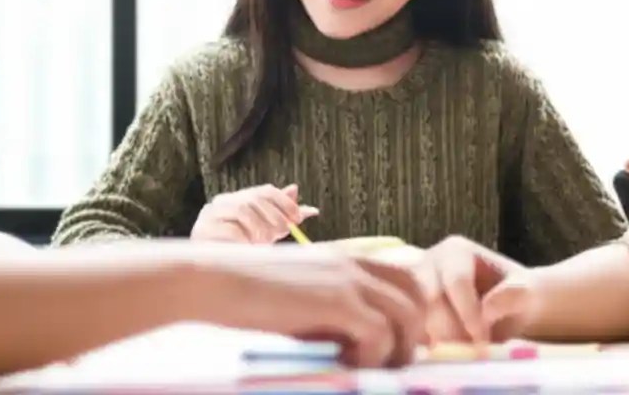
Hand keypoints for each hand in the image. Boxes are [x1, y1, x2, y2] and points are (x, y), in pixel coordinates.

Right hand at [191, 184, 318, 243]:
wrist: (214, 271)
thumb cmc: (243, 248)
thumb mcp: (268, 230)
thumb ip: (281, 214)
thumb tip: (303, 199)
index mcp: (239, 198)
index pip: (265, 191)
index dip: (284, 203)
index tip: (298, 218)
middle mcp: (223, 201)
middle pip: (254, 199)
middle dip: (273, 217)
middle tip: (280, 233)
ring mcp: (210, 215)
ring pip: (242, 210)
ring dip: (257, 228)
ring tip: (261, 242)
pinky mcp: (202, 230)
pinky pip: (228, 229)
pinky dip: (242, 239)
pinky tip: (246, 247)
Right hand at [194, 246, 425, 367]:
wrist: (212, 281)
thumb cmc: (244, 295)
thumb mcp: (298, 296)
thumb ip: (330, 310)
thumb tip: (358, 341)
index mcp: (345, 259)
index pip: (404, 280)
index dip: (408, 316)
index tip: (394, 346)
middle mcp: (354, 263)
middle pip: (416, 294)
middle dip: (412, 333)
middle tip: (389, 363)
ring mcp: (348, 279)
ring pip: (408, 315)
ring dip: (396, 349)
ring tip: (367, 367)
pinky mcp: (337, 300)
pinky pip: (381, 334)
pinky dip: (370, 358)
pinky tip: (342, 365)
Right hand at [413, 236, 533, 344]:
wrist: (508, 309)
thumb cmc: (517, 296)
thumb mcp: (526, 292)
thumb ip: (513, 296)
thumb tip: (486, 310)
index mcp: (455, 250)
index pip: (456, 281)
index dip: (469, 314)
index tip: (484, 341)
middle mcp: (427, 262)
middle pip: (431, 299)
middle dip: (455, 331)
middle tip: (476, 349)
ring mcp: (412, 287)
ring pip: (417, 318)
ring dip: (443, 341)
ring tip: (468, 348)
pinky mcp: (407, 311)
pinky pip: (409, 332)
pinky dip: (430, 347)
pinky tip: (450, 351)